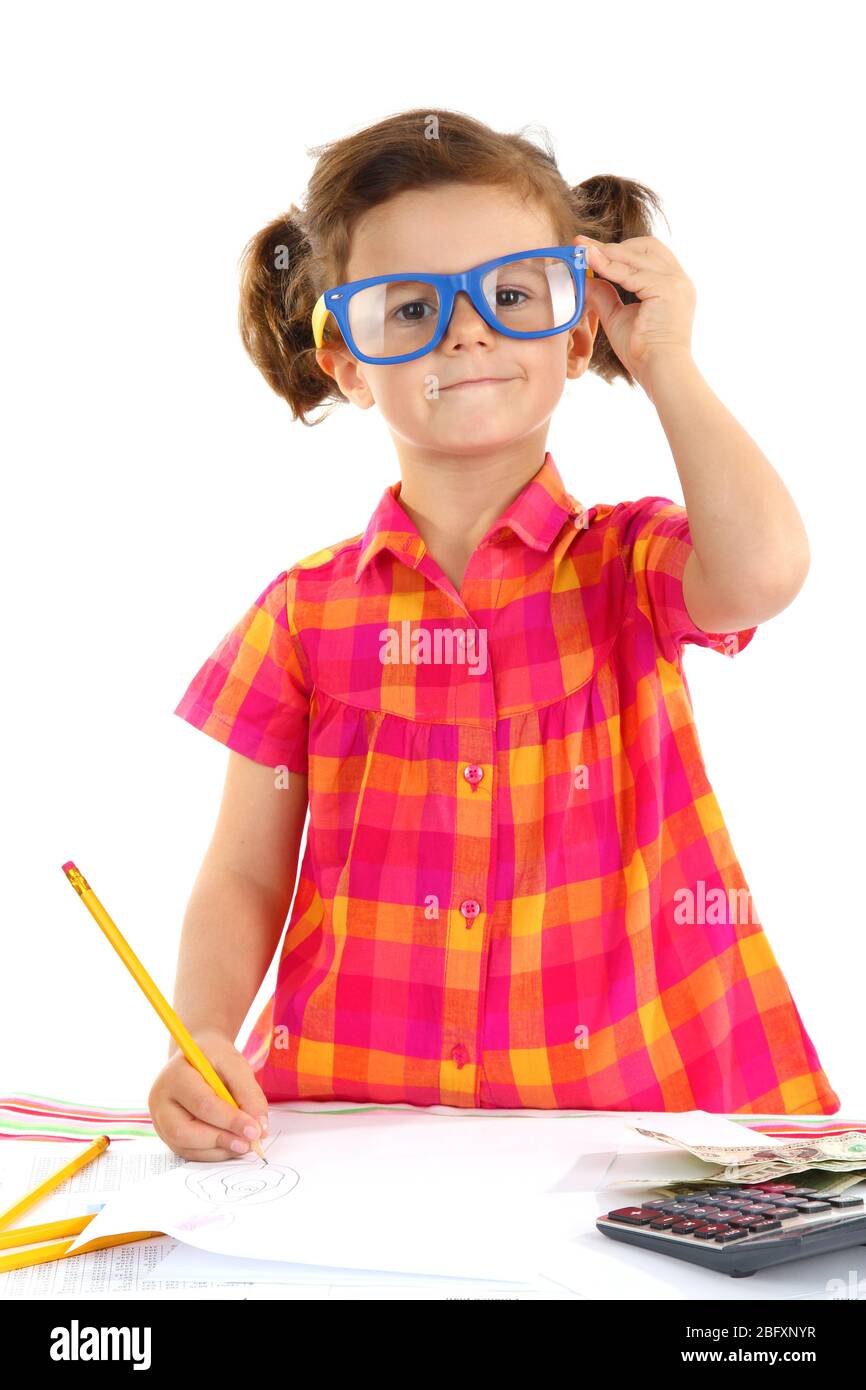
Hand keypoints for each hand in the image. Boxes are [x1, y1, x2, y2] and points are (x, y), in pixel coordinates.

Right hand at [148, 1028, 268, 1161]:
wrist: (195, 1056)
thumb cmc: (214, 1058)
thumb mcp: (235, 1064)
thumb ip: (249, 1094)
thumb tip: (260, 1128)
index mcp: (175, 1076)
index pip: (202, 1104)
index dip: (230, 1120)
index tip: (255, 1131)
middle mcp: (160, 1101)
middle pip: (184, 1132)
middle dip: (220, 1140)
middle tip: (248, 1143)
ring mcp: (160, 1121)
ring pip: (185, 1147)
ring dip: (218, 1150)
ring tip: (244, 1144)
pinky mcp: (167, 1134)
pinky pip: (188, 1152)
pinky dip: (213, 1153)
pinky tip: (231, 1144)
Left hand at [575, 234, 696, 389]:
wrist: (661, 371)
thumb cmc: (643, 352)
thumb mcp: (618, 317)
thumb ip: (604, 296)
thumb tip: (584, 279)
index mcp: (672, 285)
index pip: (646, 255)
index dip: (617, 249)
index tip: (588, 248)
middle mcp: (679, 279)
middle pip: (645, 246)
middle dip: (611, 245)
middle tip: (580, 244)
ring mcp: (676, 282)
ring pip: (636, 256)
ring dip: (606, 252)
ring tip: (580, 250)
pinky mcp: (667, 289)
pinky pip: (632, 272)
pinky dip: (608, 266)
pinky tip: (589, 262)